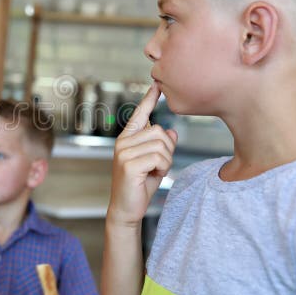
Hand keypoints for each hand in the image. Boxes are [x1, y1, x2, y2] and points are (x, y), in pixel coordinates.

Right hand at [109, 83, 177, 226]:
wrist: (126, 209)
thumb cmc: (140, 186)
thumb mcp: (155, 164)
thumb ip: (162, 147)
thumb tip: (172, 132)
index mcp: (127, 139)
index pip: (140, 115)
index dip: (149, 99)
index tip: (156, 85)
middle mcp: (123, 143)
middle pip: (159, 131)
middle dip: (167, 149)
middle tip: (158, 166)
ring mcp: (124, 153)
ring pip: (161, 145)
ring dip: (165, 161)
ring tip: (154, 172)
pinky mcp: (129, 164)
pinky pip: (158, 157)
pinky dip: (162, 168)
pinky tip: (153, 176)